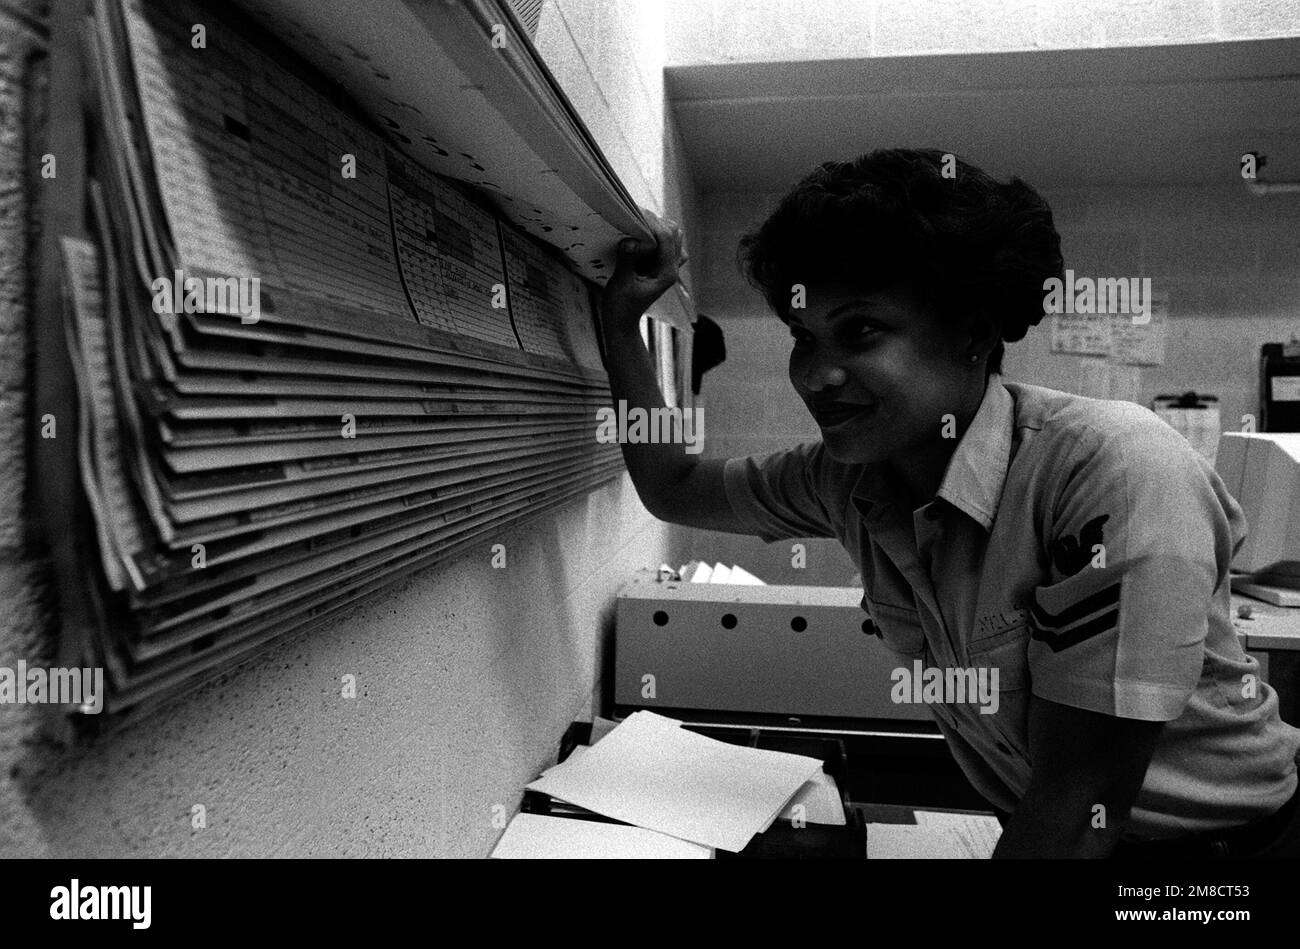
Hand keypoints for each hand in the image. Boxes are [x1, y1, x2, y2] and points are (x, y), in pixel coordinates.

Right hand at [599, 209, 686, 327]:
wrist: (622, 322)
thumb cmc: (620, 307)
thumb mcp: (620, 284)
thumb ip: (627, 261)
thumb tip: (630, 240)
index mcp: (666, 273)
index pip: (666, 237)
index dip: (651, 221)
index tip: (633, 212)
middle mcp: (672, 268)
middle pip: (674, 232)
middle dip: (655, 220)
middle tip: (633, 216)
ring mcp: (668, 267)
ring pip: (672, 235)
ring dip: (656, 226)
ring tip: (636, 224)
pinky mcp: (661, 266)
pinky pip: (665, 243)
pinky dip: (655, 234)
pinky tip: (640, 236)